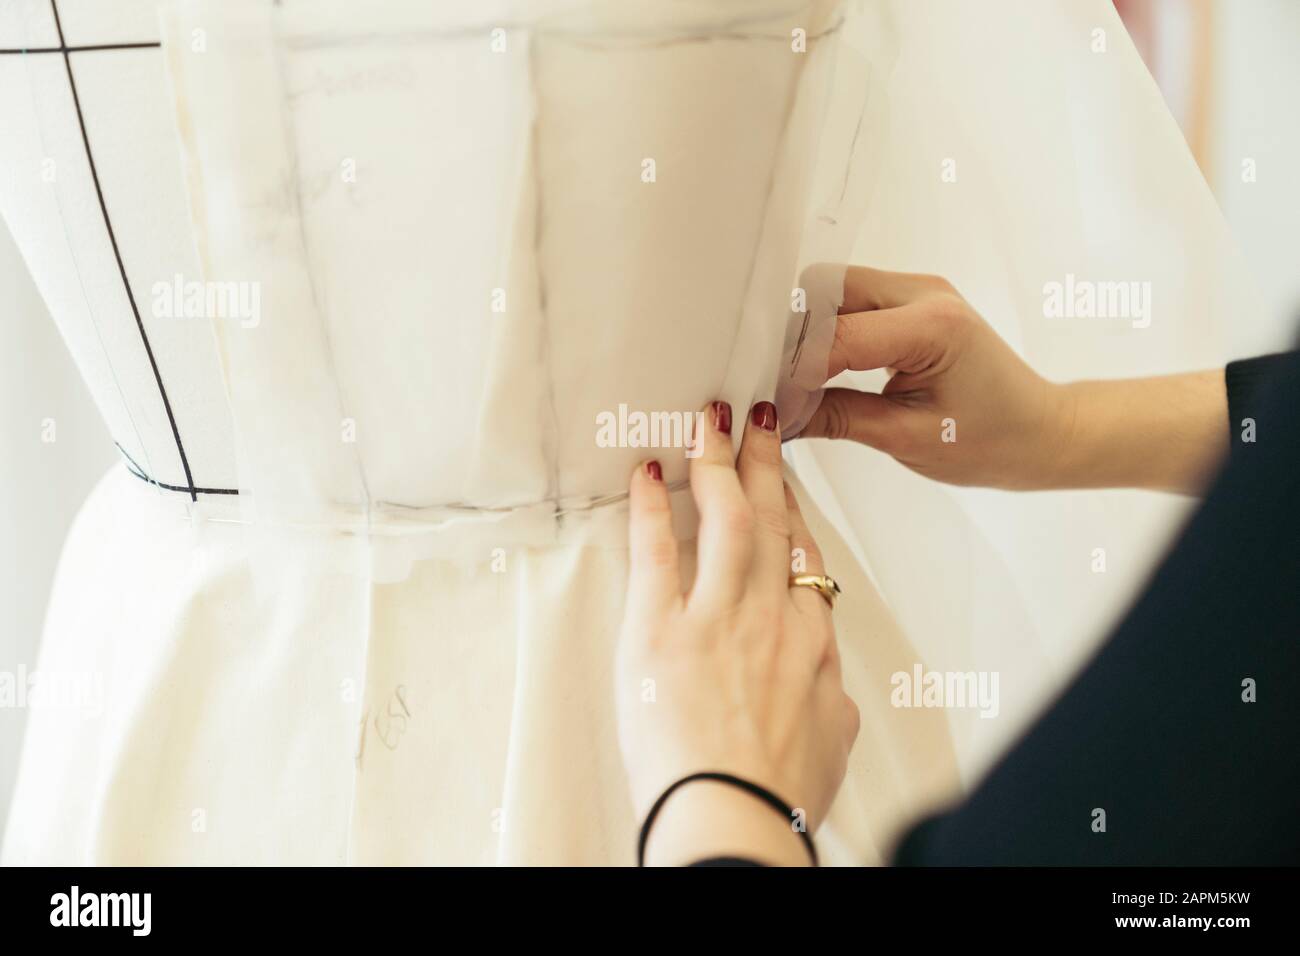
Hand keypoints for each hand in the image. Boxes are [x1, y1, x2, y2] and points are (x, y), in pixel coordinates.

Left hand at [616, 400, 858, 865]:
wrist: (736, 821)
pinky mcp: (660, 630)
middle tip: (756, 419)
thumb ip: (831, 697)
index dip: (792, 510)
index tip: (783, 485)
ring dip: (716, 460)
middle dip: (763, 460)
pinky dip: (651, 507)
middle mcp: (771, 615)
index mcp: (812, 641)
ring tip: (707, 420)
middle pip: (770, 519)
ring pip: (723, 516)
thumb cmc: (779, 794)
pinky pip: (657, 550)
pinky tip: (646, 473)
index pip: (804, 556)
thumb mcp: (834, 741)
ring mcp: (716, 617)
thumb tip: (830, 681)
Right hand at [798, 267, 1068, 489]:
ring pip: (832, 289)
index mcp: (932, 325)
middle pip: (825, 288)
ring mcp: (918, 291)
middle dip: (793, 336)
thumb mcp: (907, 439)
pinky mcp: (911, 302)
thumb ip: (836, 418)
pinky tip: (821, 370)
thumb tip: (777, 416)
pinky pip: (851, 301)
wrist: (1040, 432)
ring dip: (808, 331)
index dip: (795, 373)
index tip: (772, 406)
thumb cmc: (992, 441)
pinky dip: (827, 331)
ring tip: (797, 381)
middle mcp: (924, 293)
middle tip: (777, 386)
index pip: (836, 336)